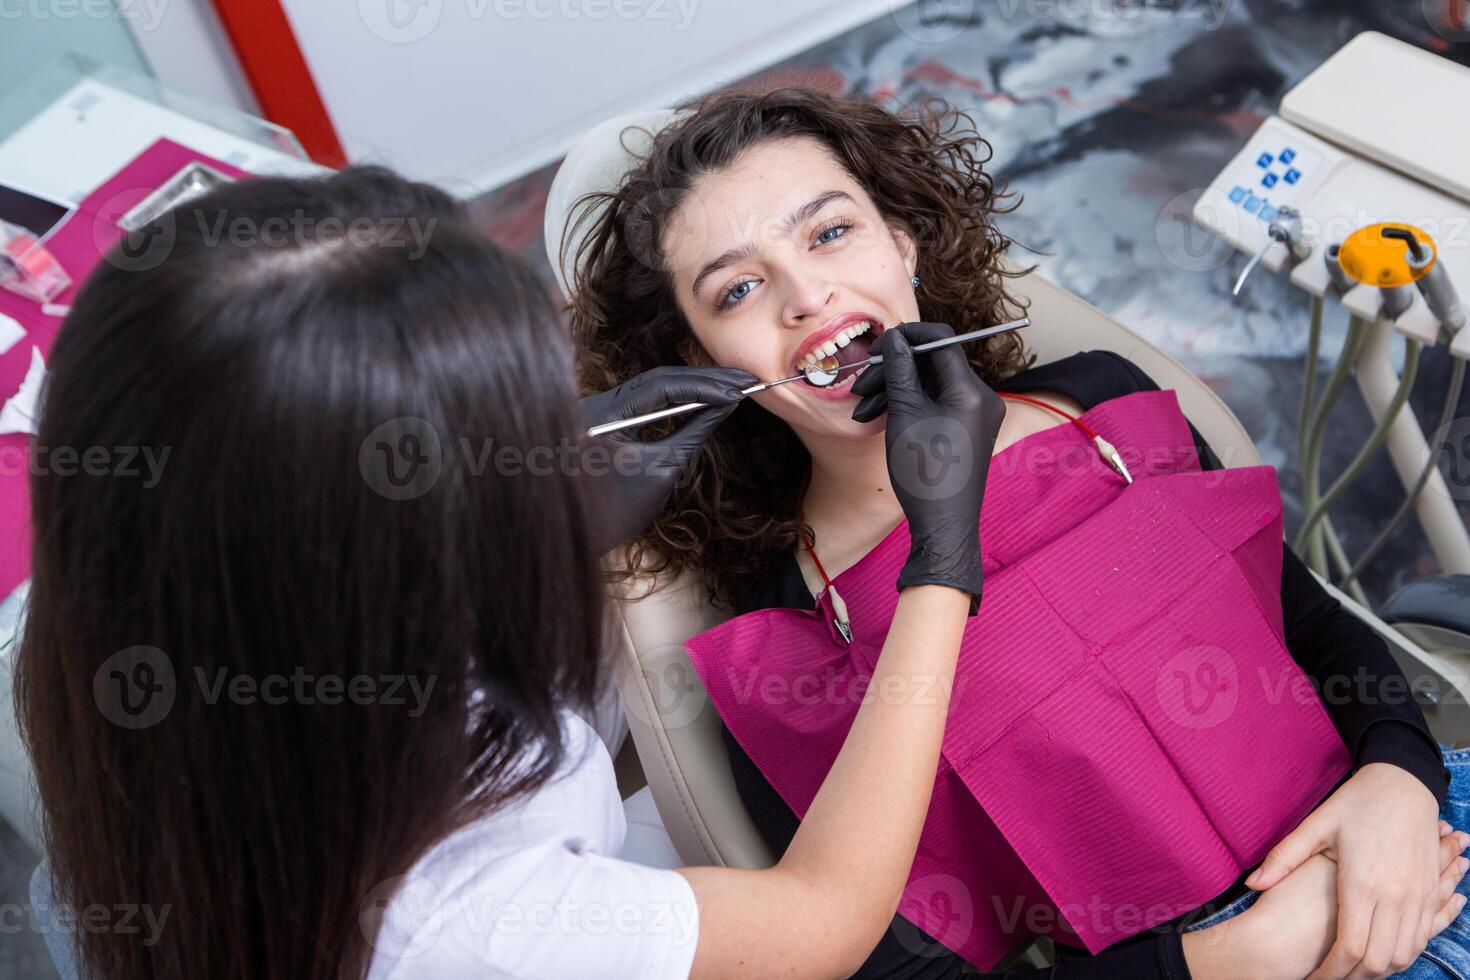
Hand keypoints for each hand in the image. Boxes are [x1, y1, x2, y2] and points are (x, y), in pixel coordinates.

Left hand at [579, 365, 757, 552]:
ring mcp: (597, 407)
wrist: (578, 535)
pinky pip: (642, 398)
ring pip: (651, 384)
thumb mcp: (662, 470)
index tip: (739, 392)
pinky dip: (674, 396)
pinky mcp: (603, 416)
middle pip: (657, 378)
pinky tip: (703, 395)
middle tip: (745, 379)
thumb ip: (693, 431)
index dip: (704, 386)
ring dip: (692, 384)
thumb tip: (726, 403)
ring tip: (732, 384)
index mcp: (603, 416)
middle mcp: (595, 402)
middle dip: (703, 379)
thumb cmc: (618, 512)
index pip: (660, 386)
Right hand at [850, 322, 1004, 612]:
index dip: (908, 336)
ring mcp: (975, 415)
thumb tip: (895, 338)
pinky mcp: (967, 429)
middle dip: (894, 370)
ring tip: (862, 410)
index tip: (879, 347)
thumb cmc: (925, 473)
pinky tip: (879, 419)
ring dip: (896, 390)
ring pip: (931, 386)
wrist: (943, 526)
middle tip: (861, 385)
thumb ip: (899, 370)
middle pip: (933, 364)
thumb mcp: (905, 415)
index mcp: (971, 391)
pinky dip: (910, 406)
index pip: (942, 340)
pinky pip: (937, 404)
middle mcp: (981, 398)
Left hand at [1245, 764, 1443, 977]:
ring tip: (1350, 971)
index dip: (1330, 973)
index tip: (1312, 978)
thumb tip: (1252, 884)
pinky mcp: (1430, 891)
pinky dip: (1401, 953)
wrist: (1406, 782)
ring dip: (1378, 970)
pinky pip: (1421, 937)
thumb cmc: (1358, 802)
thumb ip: (1284, 858)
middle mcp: (1395, 896)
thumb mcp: (1316, 825)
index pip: (1348, 950)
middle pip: (1377, 962)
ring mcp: (1417, 896)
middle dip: (1352, 979)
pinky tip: (1379, 952)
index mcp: (1361, 884)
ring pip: (1403, 955)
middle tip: (1328, 979)